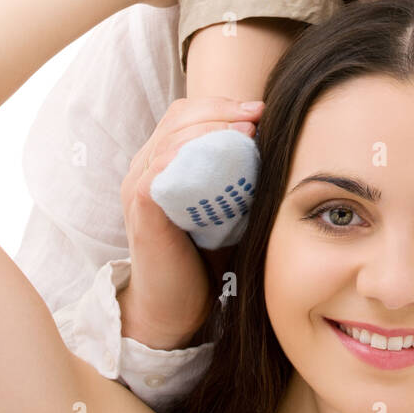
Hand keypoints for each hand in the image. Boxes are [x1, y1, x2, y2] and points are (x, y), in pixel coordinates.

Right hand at [118, 96, 263, 347]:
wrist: (175, 307)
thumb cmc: (204, 256)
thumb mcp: (225, 204)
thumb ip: (237, 173)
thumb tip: (275, 140)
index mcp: (160, 161)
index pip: (185, 113)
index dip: (221, 105)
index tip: (258, 110)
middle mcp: (143, 167)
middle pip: (178, 117)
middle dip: (221, 109)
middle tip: (256, 115)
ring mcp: (138, 185)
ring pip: (171, 137)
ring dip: (211, 127)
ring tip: (246, 131)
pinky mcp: (141, 206)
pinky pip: (161, 167)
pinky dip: (190, 154)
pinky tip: (222, 156)